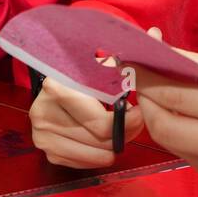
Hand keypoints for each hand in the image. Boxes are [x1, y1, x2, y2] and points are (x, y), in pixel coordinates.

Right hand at [29, 30, 159, 167]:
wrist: (55, 83)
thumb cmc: (84, 71)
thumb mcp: (103, 60)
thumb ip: (129, 54)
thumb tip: (155, 33)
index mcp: (57, 87)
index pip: (102, 123)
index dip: (128, 119)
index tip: (139, 110)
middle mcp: (44, 112)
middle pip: (101, 140)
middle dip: (125, 132)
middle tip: (135, 121)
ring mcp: (42, 134)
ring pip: (95, 154)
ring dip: (114, 145)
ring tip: (121, 129)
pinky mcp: (46, 150)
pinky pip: (83, 163)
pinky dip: (98, 155)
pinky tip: (103, 140)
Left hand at [133, 46, 197, 189]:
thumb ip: (194, 64)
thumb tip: (151, 51)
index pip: (179, 96)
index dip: (148, 80)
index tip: (132, 62)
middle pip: (166, 126)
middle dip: (145, 101)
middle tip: (139, 81)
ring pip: (170, 144)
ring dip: (156, 117)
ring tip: (156, 96)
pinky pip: (185, 156)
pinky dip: (177, 135)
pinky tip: (183, 120)